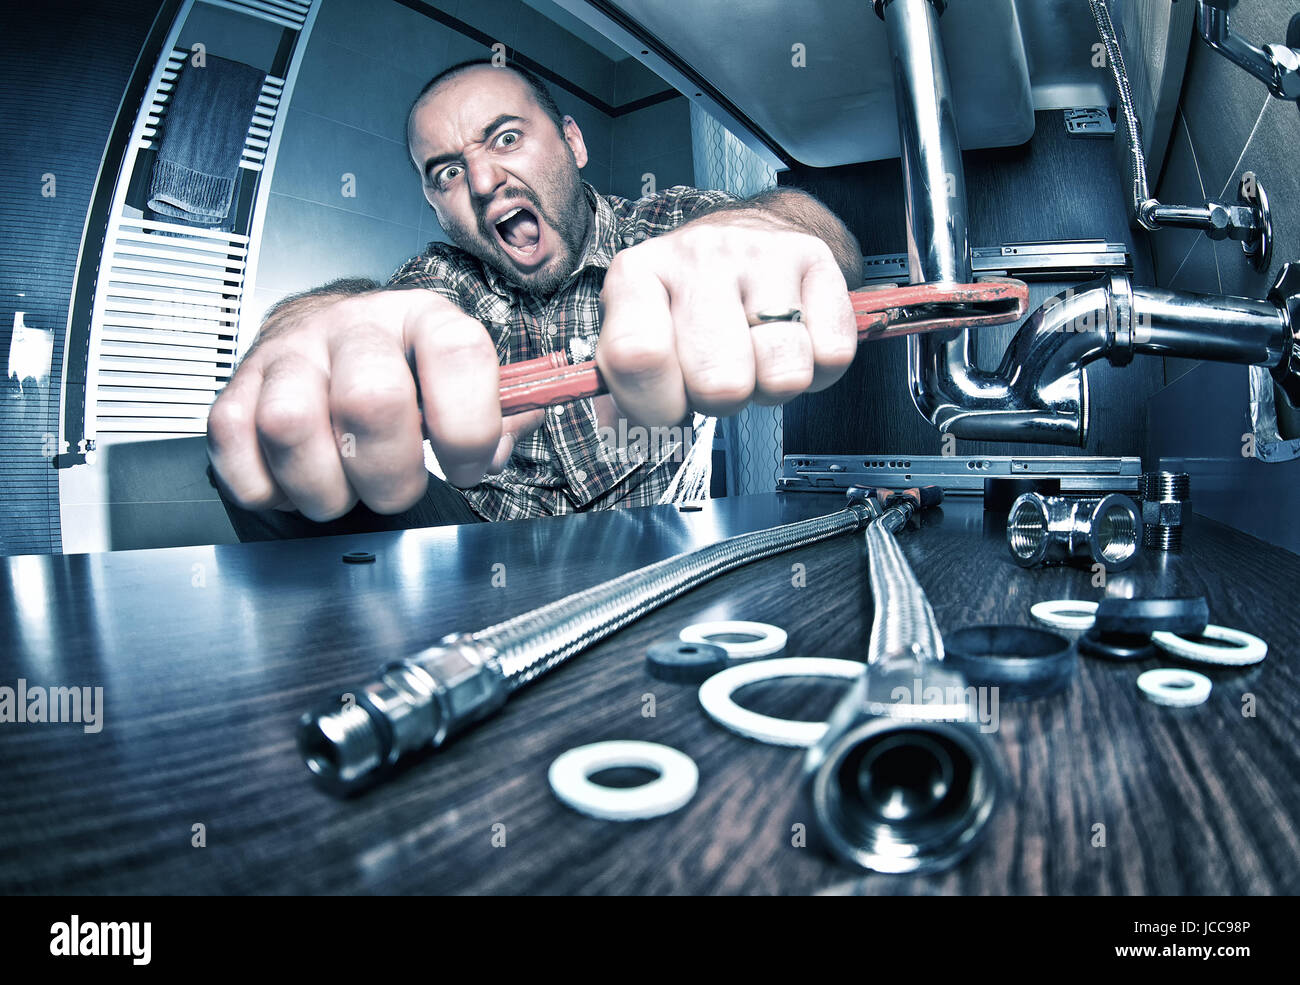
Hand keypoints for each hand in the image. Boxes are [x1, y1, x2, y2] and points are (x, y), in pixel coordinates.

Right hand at [207, 288, 542, 520]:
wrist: (322, 338)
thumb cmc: (403, 371)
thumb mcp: (461, 379)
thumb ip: (500, 412)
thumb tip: (507, 436)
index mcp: (423, 317)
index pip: (458, 353)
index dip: (470, 425)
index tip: (468, 464)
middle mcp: (353, 328)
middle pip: (370, 399)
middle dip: (391, 473)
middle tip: (397, 488)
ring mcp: (287, 357)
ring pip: (292, 427)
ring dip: (325, 488)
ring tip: (344, 487)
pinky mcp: (233, 394)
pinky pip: (240, 456)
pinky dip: (273, 491)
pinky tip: (300, 480)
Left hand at [593, 215, 856, 425]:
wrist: (745, 236)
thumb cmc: (685, 302)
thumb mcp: (637, 334)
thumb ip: (621, 392)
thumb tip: (622, 434)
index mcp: (637, 276)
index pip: (637, 357)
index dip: (656, 405)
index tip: (667, 404)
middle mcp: (697, 256)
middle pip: (719, 382)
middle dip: (720, 401)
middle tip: (716, 378)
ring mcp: (761, 254)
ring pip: (782, 373)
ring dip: (770, 387)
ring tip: (754, 359)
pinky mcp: (816, 260)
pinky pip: (831, 356)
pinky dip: (816, 371)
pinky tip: (792, 344)